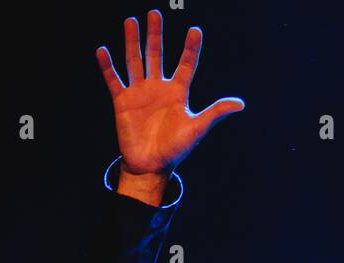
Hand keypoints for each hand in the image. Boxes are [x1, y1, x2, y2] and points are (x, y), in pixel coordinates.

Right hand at [96, 12, 244, 176]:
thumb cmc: (175, 149)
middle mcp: (158, 88)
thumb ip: (215, 112)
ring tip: (131, 21)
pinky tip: (102, 51)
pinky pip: (113, 80)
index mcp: (177, 93)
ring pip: (134, 61)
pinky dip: (107, 67)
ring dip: (132, 41)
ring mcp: (139, 93)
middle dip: (155, 34)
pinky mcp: (123, 102)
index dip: (190, 48)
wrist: (151, 166)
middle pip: (156, 54)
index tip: (195, 30)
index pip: (185, 64)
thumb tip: (241, 104)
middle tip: (155, 13)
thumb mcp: (197, 128)